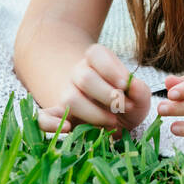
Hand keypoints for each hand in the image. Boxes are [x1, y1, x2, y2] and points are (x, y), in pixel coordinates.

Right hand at [36, 43, 151, 141]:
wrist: (114, 122)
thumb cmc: (127, 104)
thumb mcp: (140, 98)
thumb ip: (141, 90)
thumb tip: (133, 85)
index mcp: (98, 62)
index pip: (96, 54)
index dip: (111, 68)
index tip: (125, 85)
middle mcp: (79, 74)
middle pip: (85, 78)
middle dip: (108, 95)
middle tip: (125, 107)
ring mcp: (66, 93)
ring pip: (70, 98)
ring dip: (94, 114)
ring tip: (112, 122)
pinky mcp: (57, 115)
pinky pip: (43, 117)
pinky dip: (50, 123)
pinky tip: (68, 128)